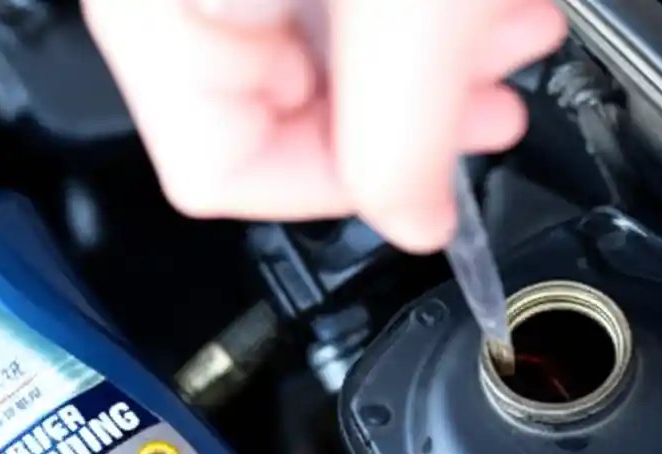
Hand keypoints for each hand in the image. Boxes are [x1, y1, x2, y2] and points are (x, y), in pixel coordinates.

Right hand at [82, 0, 566, 252]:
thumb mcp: (406, 4)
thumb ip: (401, 137)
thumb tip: (411, 224)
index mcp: (153, 6)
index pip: (216, 172)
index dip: (337, 195)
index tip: (426, 184)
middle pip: (281, 114)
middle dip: (414, 120)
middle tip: (490, 102)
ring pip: (321, 54)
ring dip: (432, 65)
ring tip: (508, 37)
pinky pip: (335, 5)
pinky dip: (413, 16)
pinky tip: (477, 4)